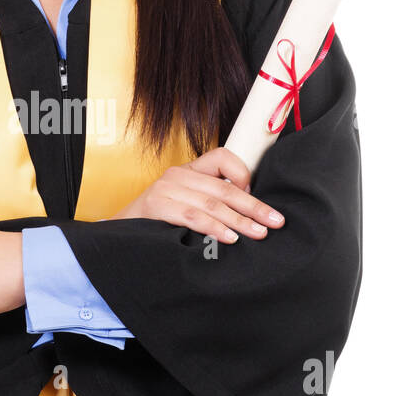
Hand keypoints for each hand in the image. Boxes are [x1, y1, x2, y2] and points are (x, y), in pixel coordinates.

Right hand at [110, 147, 284, 243]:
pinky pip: (193, 216)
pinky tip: (229, 238)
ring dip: (240, 221)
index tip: (258, 198)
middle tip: (275, 221)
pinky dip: (214, 228)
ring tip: (258, 233)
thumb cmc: (158, 223)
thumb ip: (211, 202)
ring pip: (213, 203)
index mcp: (189, 170)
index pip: (222, 158)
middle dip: (254, 207)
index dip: (244, 174)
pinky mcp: (157, 206)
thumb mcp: (186, 205)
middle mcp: (178, 175)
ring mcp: (166, 189)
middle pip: (225, 187)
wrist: (119, 234)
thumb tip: (251, 214)